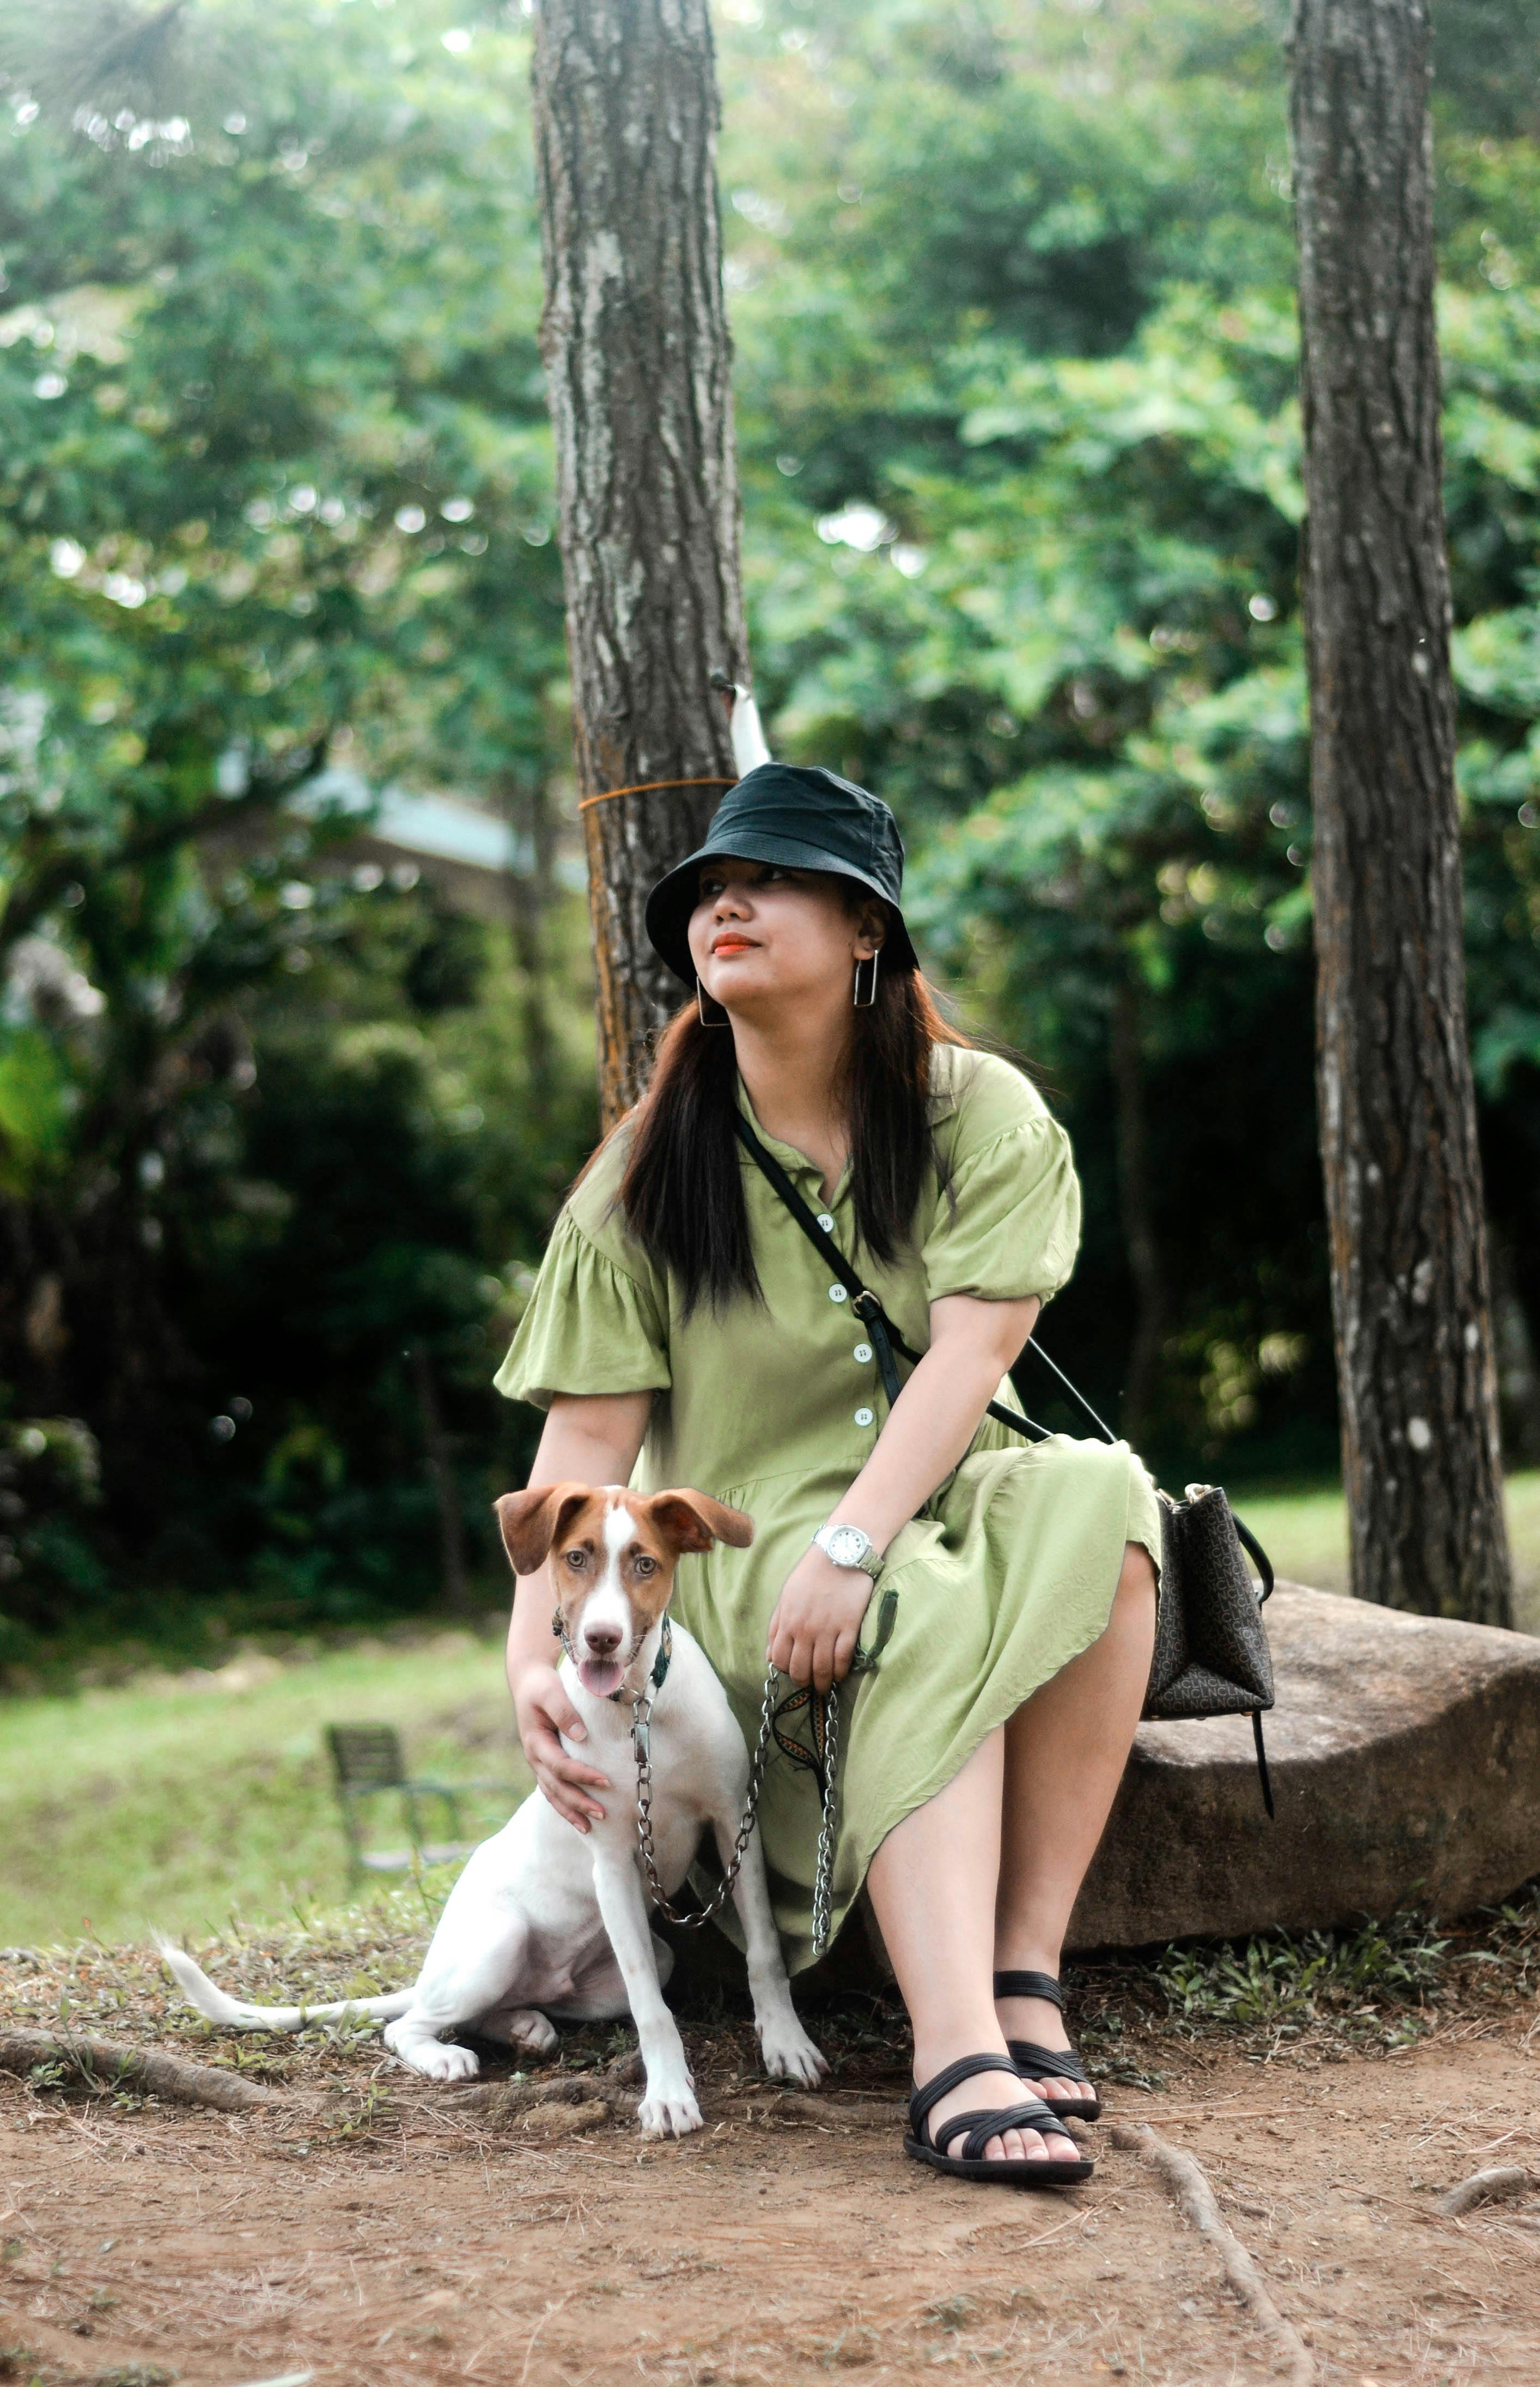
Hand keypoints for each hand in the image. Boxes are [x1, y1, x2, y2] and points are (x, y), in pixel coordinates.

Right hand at [512, 1660, 611, 1832]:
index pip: (560, 1766)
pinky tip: (578, 1817)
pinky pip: (552, 1789)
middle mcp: (534, 1757)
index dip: (582, 1775)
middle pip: (556, 1787)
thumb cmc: (541, 1685)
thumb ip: (563, 1711)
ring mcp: (537, 1763)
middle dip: (578, 1803)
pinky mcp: (544, 1763)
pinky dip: (564, 1805)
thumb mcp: (550, 1692)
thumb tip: (580, 1734)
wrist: (528, 1681)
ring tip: (590, 1828)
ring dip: (571, 1811)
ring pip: (552, 1794)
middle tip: (603, 1814)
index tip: (606, 1781)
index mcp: (535, 1742)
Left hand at [767, 1548, 873, 1693]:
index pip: (780, 1660)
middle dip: (804, 1681)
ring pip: (822, 1670)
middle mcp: (805, 1630)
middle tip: (810, 1683)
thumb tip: (770, 1655)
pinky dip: (841, 1672)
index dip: (786, 1671)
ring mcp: (828, 1630)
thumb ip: (776, 1626)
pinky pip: (843, 1659)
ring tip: (825, 1686)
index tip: (794, 1672)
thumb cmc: (811, 1574)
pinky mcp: (849, 1627)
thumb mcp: (786, 1597)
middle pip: (800, 1669)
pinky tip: (840, 1674)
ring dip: (823, 1683)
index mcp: (787, 1621)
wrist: (840, 1553)